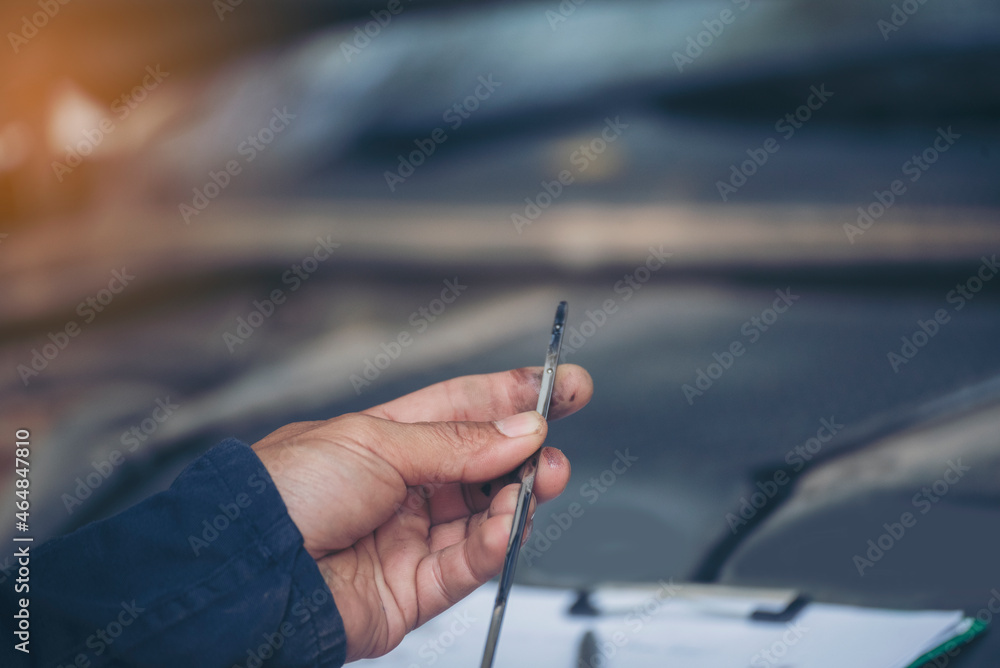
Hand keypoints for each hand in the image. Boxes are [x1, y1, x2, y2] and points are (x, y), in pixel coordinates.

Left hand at [251, 365, 592, 660]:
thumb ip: (457, 443)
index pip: (463, 411)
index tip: (561, 386)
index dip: (512, 397)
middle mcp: (402, 489)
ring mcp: (409, 538)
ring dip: (518, 498)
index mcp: (386, 440)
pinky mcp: (413, 589)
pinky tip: (511, 523)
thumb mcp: (376, 443)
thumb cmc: (285, 493)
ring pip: (483, 517)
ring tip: (539, 481)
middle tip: (554, 446)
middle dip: (524, 454)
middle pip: (482, 468)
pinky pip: (468, 564)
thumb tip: (520, 428)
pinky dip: (496, 544)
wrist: (247, 570)